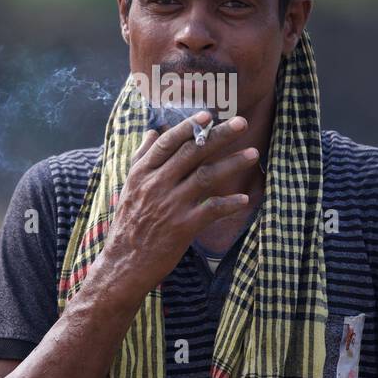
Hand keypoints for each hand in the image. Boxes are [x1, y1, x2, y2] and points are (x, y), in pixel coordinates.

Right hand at [96, 110, 258, 300]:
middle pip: (192, 153)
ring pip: (206, 177)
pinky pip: (211, 210)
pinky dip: (229, 203)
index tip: (208, 114)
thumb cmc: (129, 223)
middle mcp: (156, 185)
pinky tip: (244, 199)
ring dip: (232, 164)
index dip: (189, 126)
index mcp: (143, 173)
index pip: (168, 143)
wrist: (125, 263)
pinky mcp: (183, 227)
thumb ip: (142, 157)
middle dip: (218, 136)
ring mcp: (170, 205)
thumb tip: (154, 131)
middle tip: (241, 123)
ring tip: (253, 154)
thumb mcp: (129, 186)